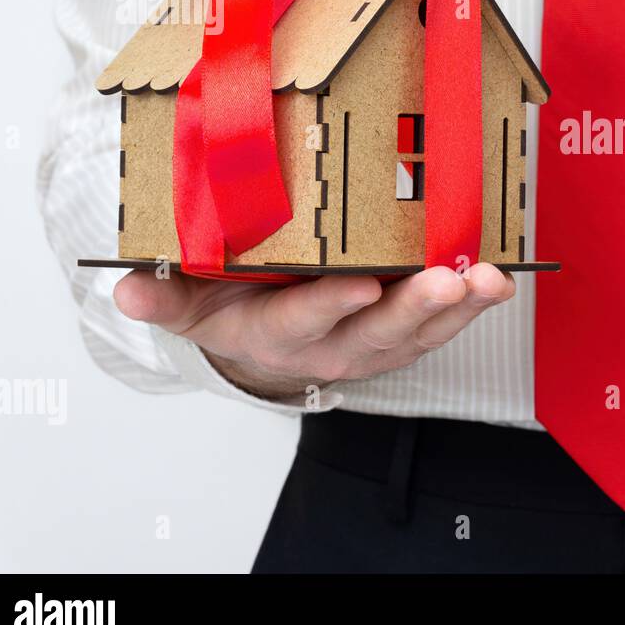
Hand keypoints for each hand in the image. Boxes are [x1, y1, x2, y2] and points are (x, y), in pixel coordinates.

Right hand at [113, 264, 514, 401]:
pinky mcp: (408, 335)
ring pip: (424, 329)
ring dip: (461, 306)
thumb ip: (168, 298)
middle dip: (417, 306)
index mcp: (281, 334)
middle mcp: (337, 345)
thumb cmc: (237, 311)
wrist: (272, 345)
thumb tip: (126, 289)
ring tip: (491, 280)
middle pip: (380, 329)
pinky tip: (498, 280)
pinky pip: (445, 325)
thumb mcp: (195, 308)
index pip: (307, 319)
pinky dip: (473, 304)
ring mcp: (378, 343)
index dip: (334, 304)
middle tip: (448, 279)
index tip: (362, 284)